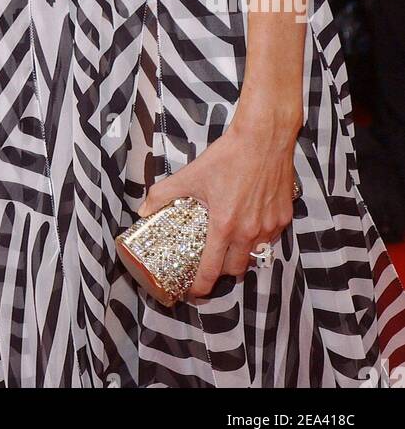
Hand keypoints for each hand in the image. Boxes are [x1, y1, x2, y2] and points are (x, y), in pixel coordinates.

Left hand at [137, 113, 299, 298]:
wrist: (264, 138)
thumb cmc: (228, 155)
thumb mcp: (192, 174)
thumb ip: (164, 193)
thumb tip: (144, 209)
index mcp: (224, 226)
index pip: (212, 270)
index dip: (201, 286)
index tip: (193, 291)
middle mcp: (249, 231)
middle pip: (235, 269)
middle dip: (221, 271)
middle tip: (210, 263)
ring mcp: (269, 226)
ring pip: (254, 254)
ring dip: (241, 255)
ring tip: (229, 244)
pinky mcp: (283, 217)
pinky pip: (269, 238)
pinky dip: (258, 237)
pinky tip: (249, 222)